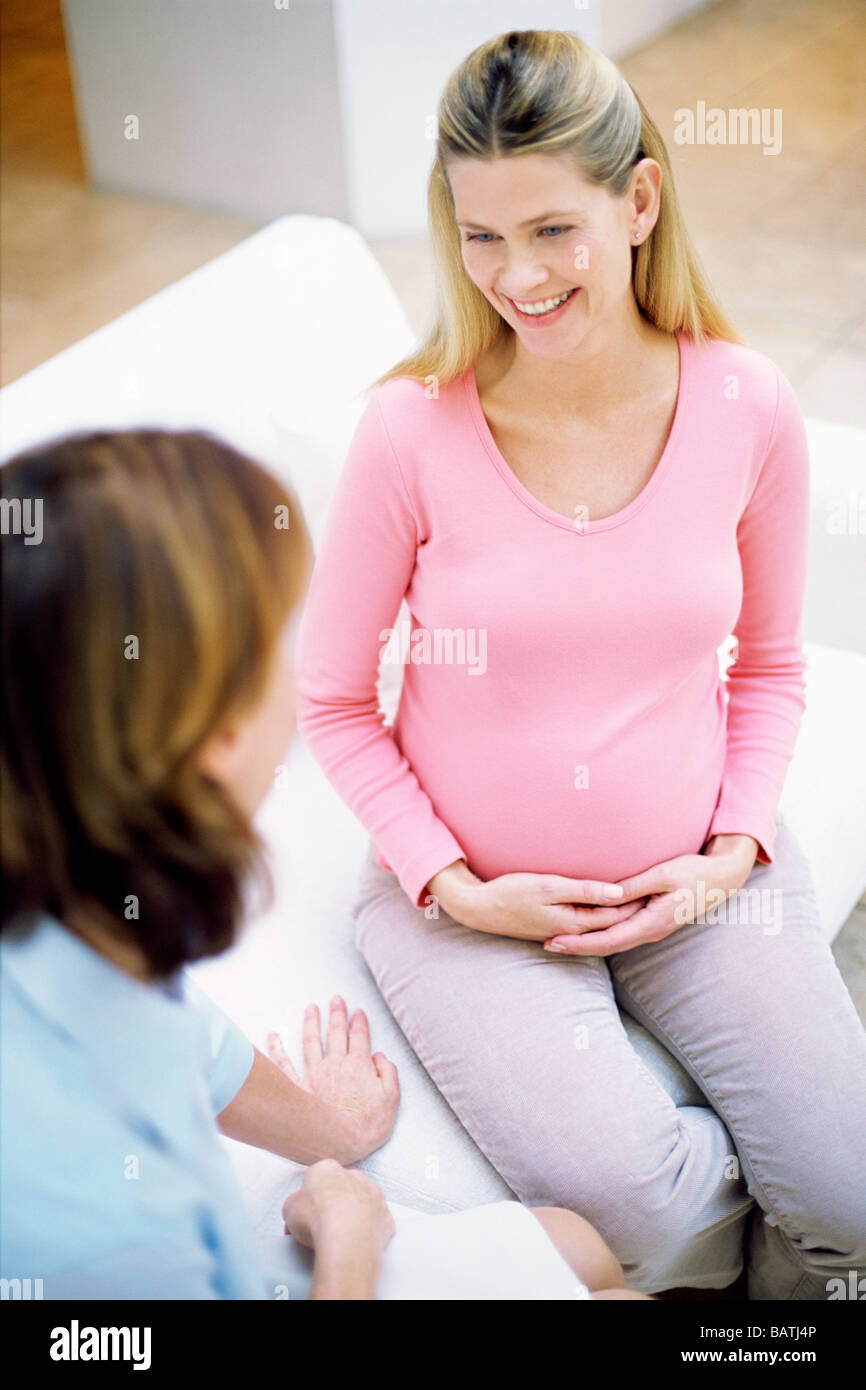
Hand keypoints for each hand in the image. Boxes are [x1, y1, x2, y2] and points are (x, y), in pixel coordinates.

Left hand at [267, 997, 398, 1163]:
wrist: (336, 1141)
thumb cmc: (366, 1126)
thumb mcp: (391, 1099)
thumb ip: (389, 1073)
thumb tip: (381, 1057)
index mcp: (360, 1066)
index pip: (360, 1038)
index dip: (360, 1023)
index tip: (358, 1011)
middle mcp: (336, 1064)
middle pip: (337, 1034)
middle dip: (337, 1015)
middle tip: (336, 999)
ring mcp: (314, 1074)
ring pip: (311, 1041)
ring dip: (312, 1023)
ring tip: (311, 1008)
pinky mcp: (298, 1086)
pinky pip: (284, 1063)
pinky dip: (278, 1048)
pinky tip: (274, 1035)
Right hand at [282, 1158, 394, 1252]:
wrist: (346, 1239)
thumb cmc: (317, 1220)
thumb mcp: (289, 1209)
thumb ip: (295, 1204)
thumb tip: (296, 1209)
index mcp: (327, 1169)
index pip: (317, 1178)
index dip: (310, 1198)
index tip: (305, 1213)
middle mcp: (354, 1176)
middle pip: (342, 1187)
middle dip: (334, 1203)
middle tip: (322, 1225)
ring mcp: (374, 1195)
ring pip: (363, 1202)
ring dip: (354, 1215)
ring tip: (339, 1236)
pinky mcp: (386, 1217)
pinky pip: (376, 1222)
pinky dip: (368, 1231)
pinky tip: (356, 1242)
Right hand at [427, 861, 650, 940]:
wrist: (480, 908)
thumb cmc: (511, 893)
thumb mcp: (549, 886)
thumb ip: (585, 890)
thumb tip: (619, 893)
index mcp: (575, 922)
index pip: (617, 914)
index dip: (640, 901)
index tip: (662, 889)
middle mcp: (572, 930)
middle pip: (613, 922)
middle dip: (637, 911)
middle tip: (663, 895)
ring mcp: (562, 930)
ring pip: (600, 924)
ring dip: (621, 915)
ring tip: (645, 900)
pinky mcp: (554, 926)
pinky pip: (586, 923)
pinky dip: (602, 916)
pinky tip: (609, 907)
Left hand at [542, 835, 759, 957]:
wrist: (721, 879)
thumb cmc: (693, 872)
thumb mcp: (662, 874)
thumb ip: (633, 886)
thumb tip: (607, 895)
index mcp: (652, 923)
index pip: (608, 940)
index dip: (580, 943)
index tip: (556, 942)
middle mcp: (650, 931)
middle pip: (607, 946)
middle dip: (577, 946)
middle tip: (547, 944)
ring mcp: (652, 929)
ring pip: (614, 941)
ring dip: (587, 942)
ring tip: (560, 939)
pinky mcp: (652, 922)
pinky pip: (622, 933)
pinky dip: (601, 934)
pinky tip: (587, 929)